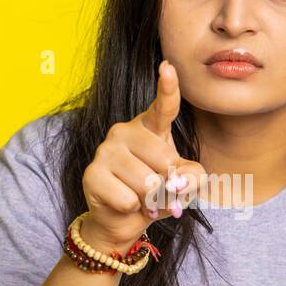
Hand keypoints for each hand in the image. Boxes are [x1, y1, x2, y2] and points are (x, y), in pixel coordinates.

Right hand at [80, 59, 206, 248]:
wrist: (123, 219)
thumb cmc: (157, 193)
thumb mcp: (185, 184)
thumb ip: (193, 178)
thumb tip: (176, 183)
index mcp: (150, 127)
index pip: (162, 106)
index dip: (167, 87)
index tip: (167, 67)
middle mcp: (125, 131)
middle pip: (164, 161)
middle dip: (167, 185)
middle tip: (157, 191)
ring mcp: (105, 150)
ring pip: (146, 183)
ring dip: (149, 200)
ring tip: (140, 198)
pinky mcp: (92, 174)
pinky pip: (128, 199)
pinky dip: (133, 209)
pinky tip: (124, 203)